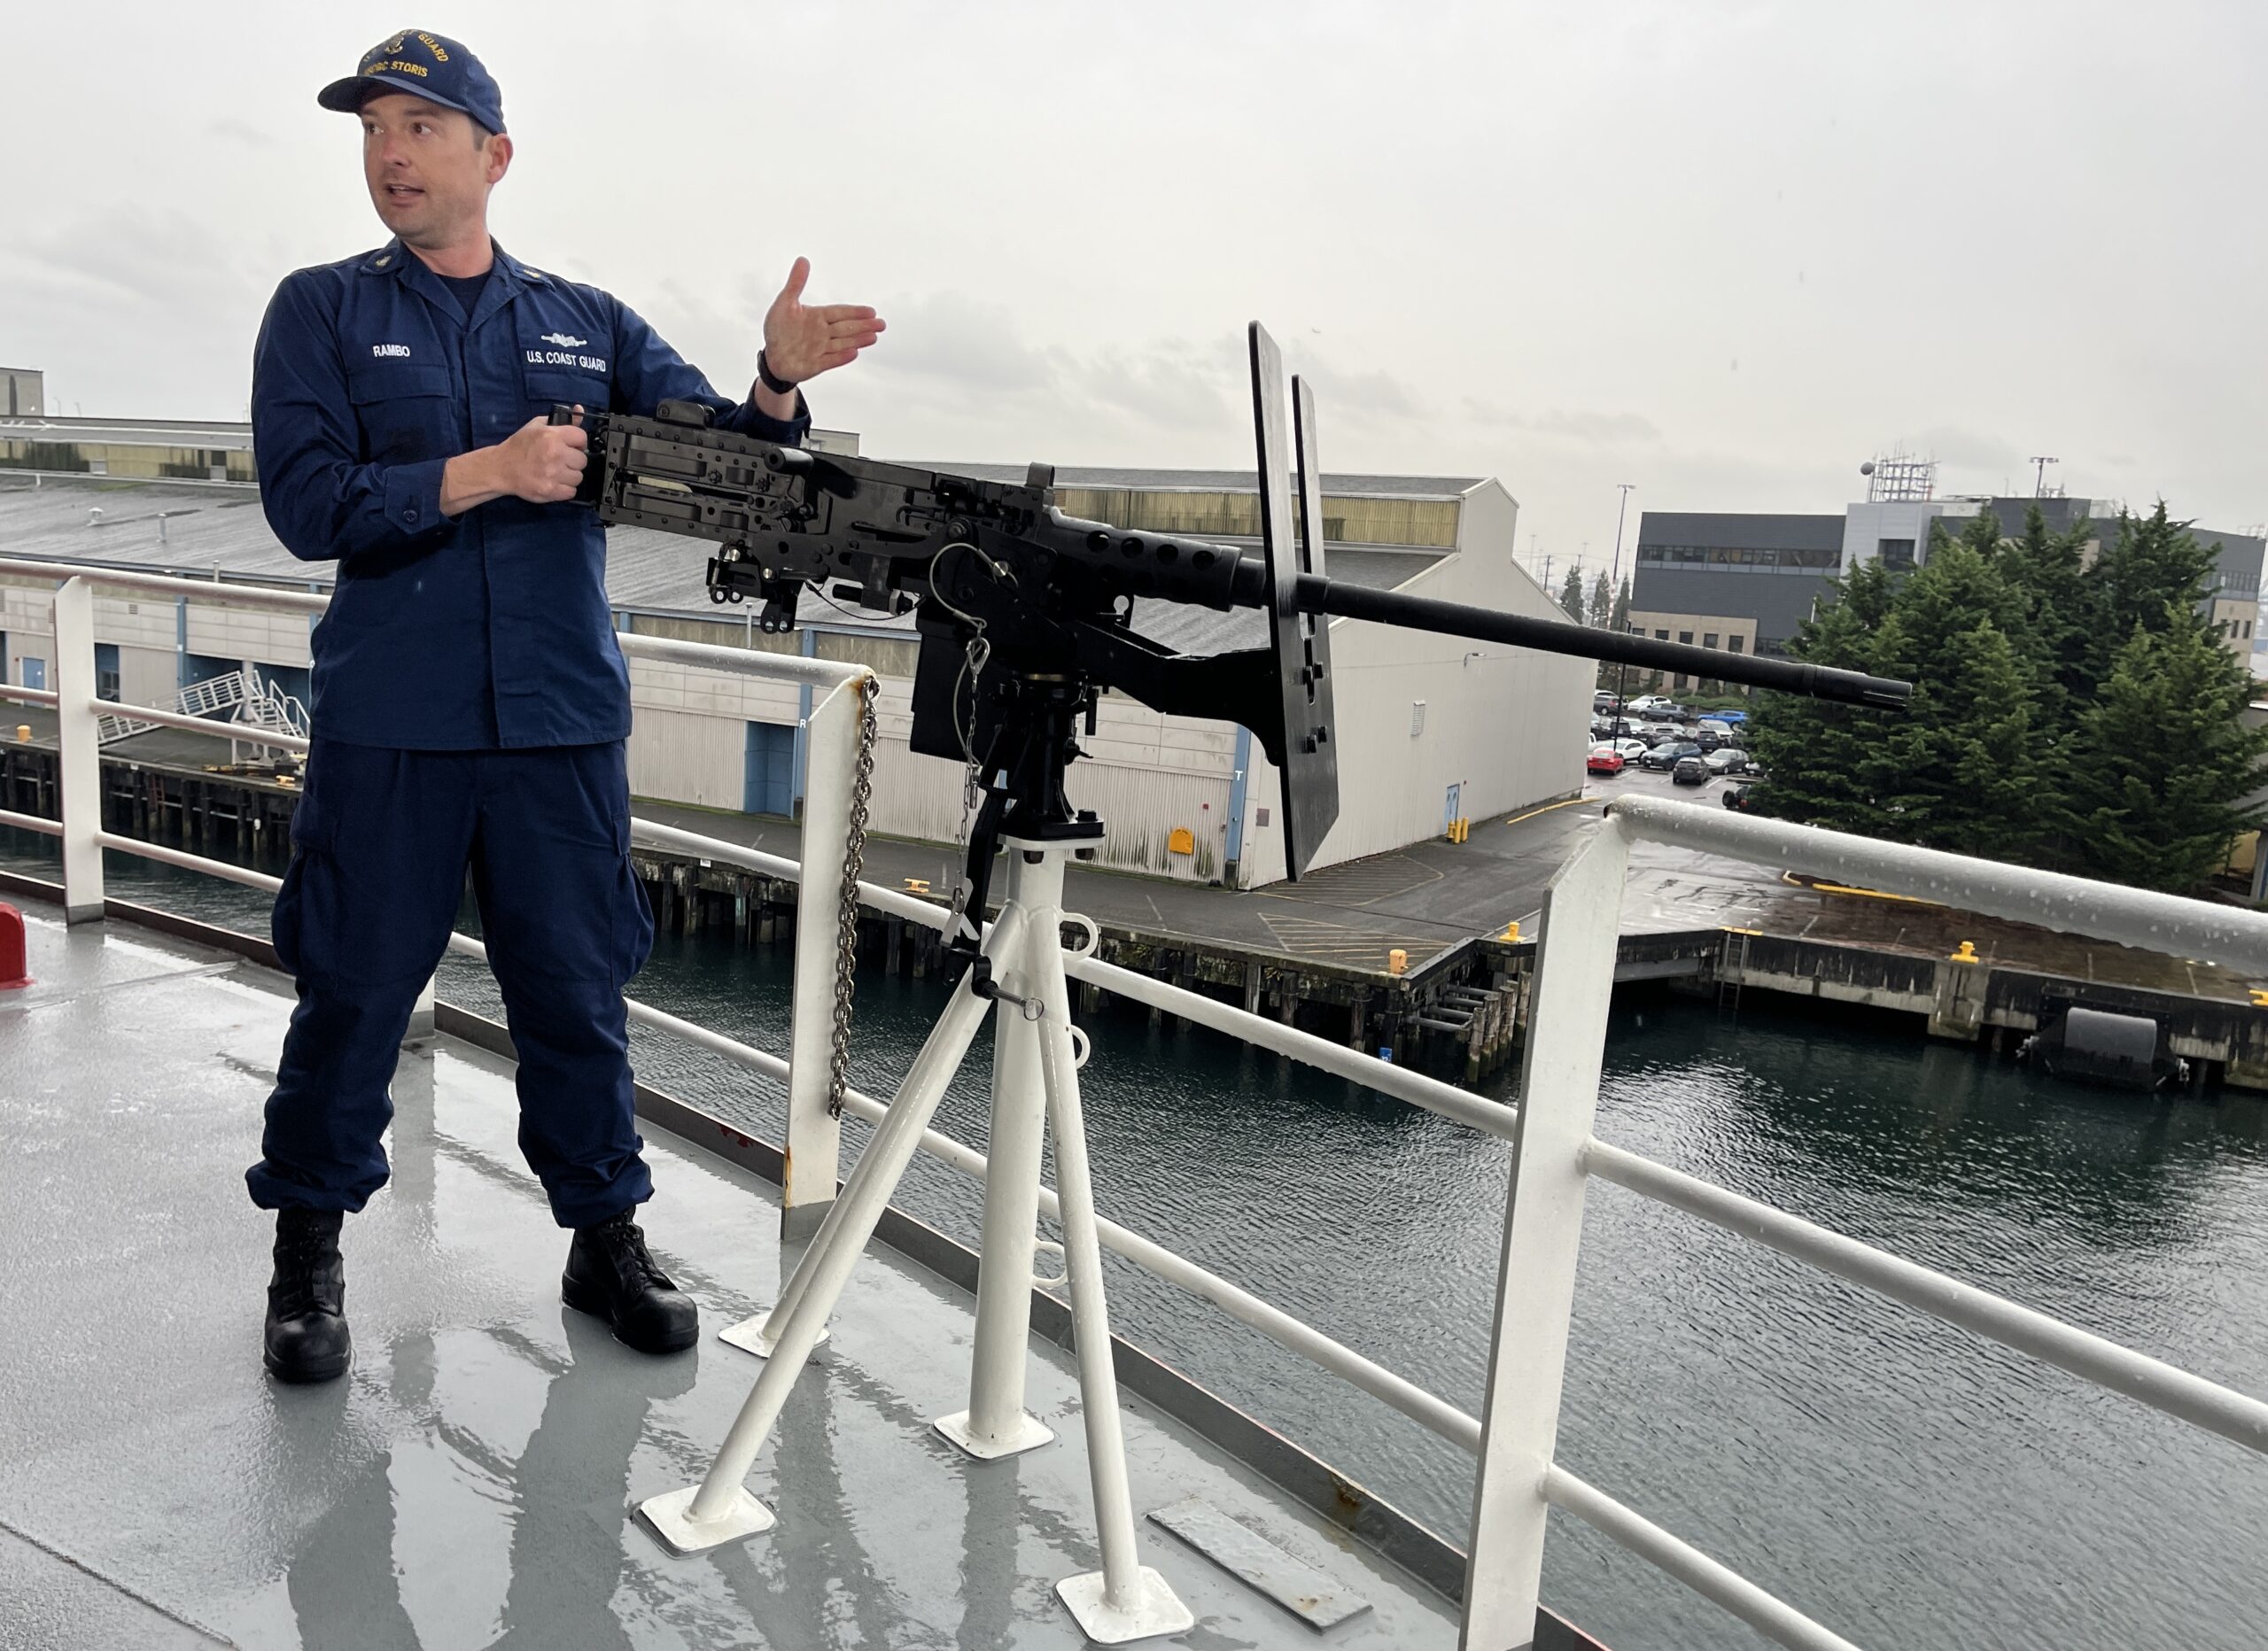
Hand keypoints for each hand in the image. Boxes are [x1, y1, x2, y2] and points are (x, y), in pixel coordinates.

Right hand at [495, 410, 587, 502]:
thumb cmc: (520, 446)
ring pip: (578, 477)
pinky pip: (571, 492)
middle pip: (582, 460)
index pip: (582, 437)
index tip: (572, 446)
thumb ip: (563, 420)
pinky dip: (565, 489)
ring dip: (570, 475)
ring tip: (557, 472)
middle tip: (561, 460)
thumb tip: (579, 410)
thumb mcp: (537, 426)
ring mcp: (553, 474)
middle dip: (573, 460)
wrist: (501, 468)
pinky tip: (554, 482)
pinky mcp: (550, 490)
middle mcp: (555, 454)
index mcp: (552, 436)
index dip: (578, 442)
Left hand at [761, 257, 884, 383]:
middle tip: (881, 324)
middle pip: (846, 328)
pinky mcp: (816, 365)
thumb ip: (796, 283)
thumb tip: (803, 260)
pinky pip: (830, 360)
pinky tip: (854, 353)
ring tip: (873, 337)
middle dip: (864, 326)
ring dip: (857, 340)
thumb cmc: (777, 329)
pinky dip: (841, 357)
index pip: (840, 313)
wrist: (771, 356)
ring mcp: (821, 349)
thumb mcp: (784, 303)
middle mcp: (822, 333)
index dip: (855, 312)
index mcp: (818, 317)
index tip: (871, 311)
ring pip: (843, 343)